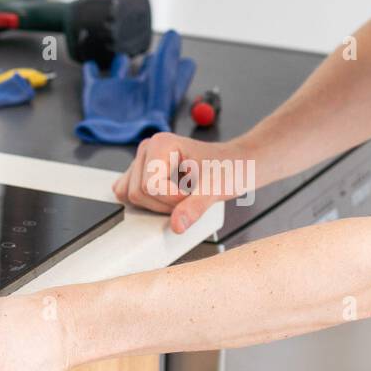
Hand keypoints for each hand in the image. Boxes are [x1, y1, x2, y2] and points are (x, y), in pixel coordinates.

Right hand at [113, 132, 255, 233]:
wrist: (239, 165)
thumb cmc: (230, 168)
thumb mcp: (216, 188)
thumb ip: (196, 206)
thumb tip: (176, 226)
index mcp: (161, 144)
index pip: (149, 186)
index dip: (173, 199)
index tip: (194, 194)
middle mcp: (147, 150)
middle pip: (137, 193)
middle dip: (165, 204)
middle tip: (190, 196)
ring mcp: (142, 163)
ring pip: (131, 197)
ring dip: (157, 206)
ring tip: (181, 197)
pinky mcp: (142, 176)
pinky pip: (131, 197)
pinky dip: (149, 205)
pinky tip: (170, 201)